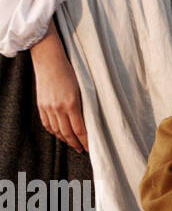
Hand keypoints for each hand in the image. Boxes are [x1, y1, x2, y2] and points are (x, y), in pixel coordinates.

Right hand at [29, 28, 87, 152]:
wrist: (50, 61)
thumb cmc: (71, 71)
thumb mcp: (82, 87)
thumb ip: (84, 104)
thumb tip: (89, 119)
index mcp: (72, 104)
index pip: (80, 129)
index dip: (85, 140)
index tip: (90, 147)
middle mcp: (59, 108)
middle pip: (67, 133)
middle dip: (76, 143)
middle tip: (83, 150)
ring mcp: (48, 107)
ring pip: (57, 130)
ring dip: (65, 139)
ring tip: (73, 144)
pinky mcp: (41, 105)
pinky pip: (47, 124)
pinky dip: (54, 131)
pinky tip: (59, 134)